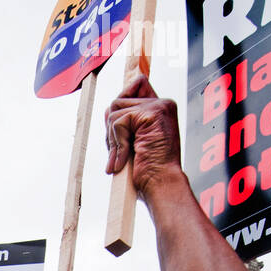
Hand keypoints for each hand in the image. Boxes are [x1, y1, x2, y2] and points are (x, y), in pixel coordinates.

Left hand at [105, 74, 182, 199]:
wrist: (162, 185)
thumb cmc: (149, 172)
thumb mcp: (133, 144)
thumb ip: (124, 124)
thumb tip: (108, 109)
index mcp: (160, 109)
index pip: (137, 85)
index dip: (122, 98)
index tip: (115, 120)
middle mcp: (162, 104)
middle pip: (118, 101)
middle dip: (112, 130)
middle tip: (119, 153)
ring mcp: (159, 106)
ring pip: (115, 110)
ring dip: (113, 139)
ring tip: (122, 159)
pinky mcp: (152, 113)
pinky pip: (119, 122)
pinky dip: (117, 144)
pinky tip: (124, 160)